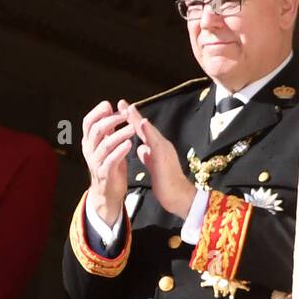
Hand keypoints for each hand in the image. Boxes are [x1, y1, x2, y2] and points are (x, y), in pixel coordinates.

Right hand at [81, 100, 134, 225]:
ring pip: (105, 144)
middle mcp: (89, 150)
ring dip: (119, 134)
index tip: (110, 105)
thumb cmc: (109, 164)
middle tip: (126, 115)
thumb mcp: (106, 144)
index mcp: (89, 141)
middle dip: (112, 120)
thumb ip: (107, 128)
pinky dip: (120, 151)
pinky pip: (111, 160)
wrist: (107, 191)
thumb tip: (110, 107)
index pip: (88, 122)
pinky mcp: (105, 173)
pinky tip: (129, 144)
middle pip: (97, 130)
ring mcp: (96, 162)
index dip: (98, 112)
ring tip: (132, 128)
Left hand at [118, 101, 195, 219]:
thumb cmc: (166, 182)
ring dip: (139, 120)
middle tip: (122, 103)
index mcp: (157, 147)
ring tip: (129, 108)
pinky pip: (155, 143)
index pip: (142, 132)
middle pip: (145, 127)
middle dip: (133, 115)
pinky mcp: (164, 157)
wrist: (177, 195)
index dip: (132, 120)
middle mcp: (161, 145)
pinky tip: (143, 124)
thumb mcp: (153, 165)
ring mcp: (164, 150)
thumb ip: (147, 155)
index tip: (121, 109)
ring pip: (150, 131)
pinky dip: (149, 132)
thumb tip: (140, 148)